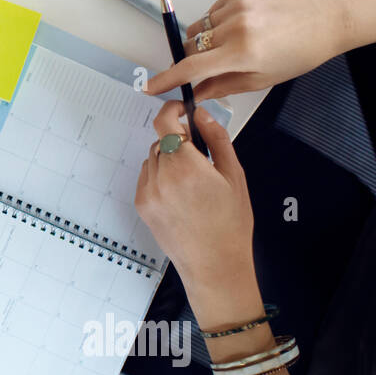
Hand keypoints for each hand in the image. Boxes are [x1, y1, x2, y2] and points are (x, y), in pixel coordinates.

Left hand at [134, 101, 261, 324]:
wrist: (215, 265)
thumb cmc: (230, 224)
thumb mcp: (234, 175)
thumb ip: (217, 138)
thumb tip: (202, 114)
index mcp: (186, 166)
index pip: (165, 122)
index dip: (173, 110)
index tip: (183, 109)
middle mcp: (161, 177)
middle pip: (160, 140)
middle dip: (177, 140)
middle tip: (199, 155)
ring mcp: (148, 192)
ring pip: (153, 158)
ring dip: (168, 159)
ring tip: (192, 181)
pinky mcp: (141, 205)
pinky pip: (147, 177)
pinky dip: (160, 177)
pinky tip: (181, 194)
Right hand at [145, 0, 352, 99]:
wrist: (328, 14)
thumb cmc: (302, 50)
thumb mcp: (264, 78)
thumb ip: (224, 85)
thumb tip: (197, 92)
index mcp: (243, 52)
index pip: (191, 68)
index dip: (167, 79)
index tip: (150, 86)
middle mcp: (236, 26)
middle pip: (190, 47)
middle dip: (192, 60)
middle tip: (209, 67)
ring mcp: (235, 5)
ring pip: (199, 29)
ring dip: (205, 41)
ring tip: (233, 44)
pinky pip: (212, 12)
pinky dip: (217, 24)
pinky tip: (241, 27)